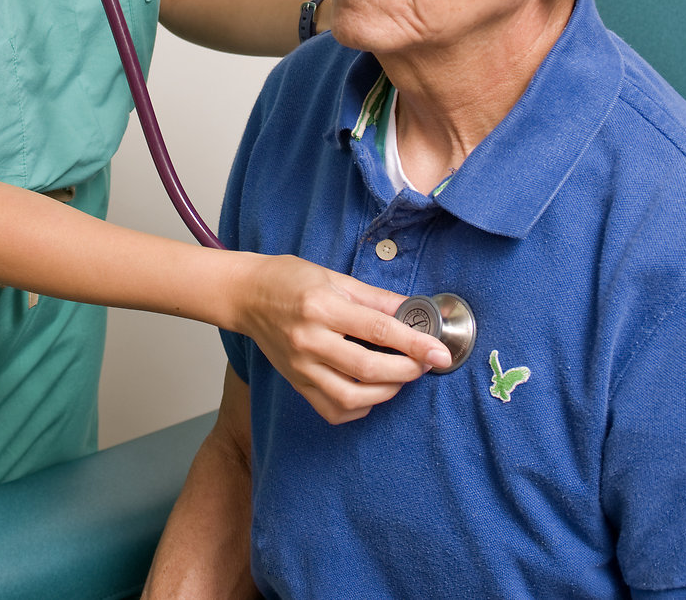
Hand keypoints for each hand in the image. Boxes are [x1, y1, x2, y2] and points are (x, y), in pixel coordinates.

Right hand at [227, 252, 450, 423]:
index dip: (414, 343)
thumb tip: (412, 310)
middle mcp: (310, 340)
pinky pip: (332, 409)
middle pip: (368, 369)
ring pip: (352, 396)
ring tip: (400, 378)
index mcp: (322, 306)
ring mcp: (301, 366)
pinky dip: (359, 407)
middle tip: (425, 363)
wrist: (246, 295)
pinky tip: (370, 392)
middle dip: (407, 371)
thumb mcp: (334, 277)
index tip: (439, 352)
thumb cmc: (289, 279)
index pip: (378, 330)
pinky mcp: (296, 383)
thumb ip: (375, 298)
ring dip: (386, 393)